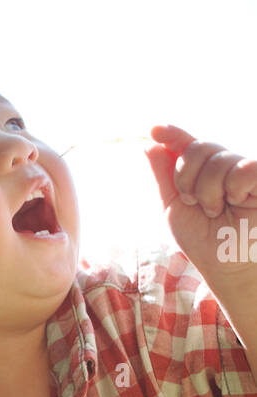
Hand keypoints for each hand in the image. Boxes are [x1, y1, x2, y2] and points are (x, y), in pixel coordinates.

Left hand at [146, 125, 256, 287]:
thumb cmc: (204, 240)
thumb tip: (151, 145)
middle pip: (198, 147)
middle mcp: (225, 166)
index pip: (187, 144)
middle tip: (195, 203)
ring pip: (218, 160)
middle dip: (187, 178)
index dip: (172, 134)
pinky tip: (237, 201)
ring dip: (209, 192)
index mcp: (204, 171)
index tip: (154, 130)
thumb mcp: (175, 208)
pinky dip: (235, 187)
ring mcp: (245, 170)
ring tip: (217, 211)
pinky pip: (244, 169)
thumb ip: (165, 176)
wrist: (228, 266)